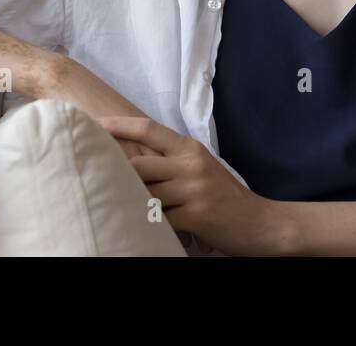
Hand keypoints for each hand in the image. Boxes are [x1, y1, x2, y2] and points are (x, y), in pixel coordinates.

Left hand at [96, 115, 283, 256]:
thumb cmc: (225, 197)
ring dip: (130, 203)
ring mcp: (194, 189)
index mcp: (190, 149)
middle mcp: (191, 164)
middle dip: (115, 174)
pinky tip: (143, 230)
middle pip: (138, 164)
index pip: (148, 129)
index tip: (94, 125)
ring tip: (115, 209)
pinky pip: (160, 219)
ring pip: (145, 192)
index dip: (118, 126)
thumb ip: (173, 161)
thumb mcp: (201, 169)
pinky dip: (149, 225)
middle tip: (96, 181)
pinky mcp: (196, 215)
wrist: (261, 222)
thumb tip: (134, 160)